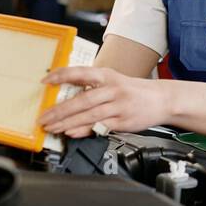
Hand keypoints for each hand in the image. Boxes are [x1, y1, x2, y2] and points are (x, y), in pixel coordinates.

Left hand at [37, 66, 170, 138]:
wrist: (162, 99)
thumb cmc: (134, 91)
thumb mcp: (113, 81)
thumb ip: (92, 87)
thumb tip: (66, 96)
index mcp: (107, 75)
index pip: (79, 72)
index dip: (60, 76)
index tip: (45, 81)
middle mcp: (112, 89)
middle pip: (82, 99)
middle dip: (59, 110)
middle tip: (44, 117)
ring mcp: (118, 106)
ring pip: (89, 115)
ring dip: (67, 122)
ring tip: (52, 127)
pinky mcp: (123, 121)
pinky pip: (100, 126)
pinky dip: (84, 130)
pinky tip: (72, 132)